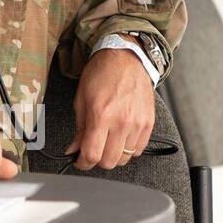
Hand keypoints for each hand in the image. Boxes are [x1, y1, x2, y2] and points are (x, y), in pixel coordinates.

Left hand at [66, 45, 154, 169]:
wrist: (125, 59)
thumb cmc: (101, 75)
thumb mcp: (81, 100)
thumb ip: (79, 129)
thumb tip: (73, 149)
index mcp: (101, 116)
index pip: (92, 154)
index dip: (82, 163)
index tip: (79, 161)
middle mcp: (121, 122)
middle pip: (110, 161)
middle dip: (97, 160)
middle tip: (91, 151)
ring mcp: (137, 124)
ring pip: (125, 158)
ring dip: (113, 155)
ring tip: (106, 143)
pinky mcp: (148, 124)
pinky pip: (139, 150)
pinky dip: (128, 149)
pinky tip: (120, 138)